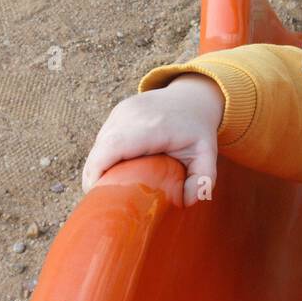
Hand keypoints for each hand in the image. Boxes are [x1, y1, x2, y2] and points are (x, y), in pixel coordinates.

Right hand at [81, 74, 225, 203]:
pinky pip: (102, 138)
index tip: (97, 193)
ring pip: (98, 144)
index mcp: (152, 126)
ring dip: (98, 166)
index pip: (114, 146)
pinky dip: (103, 156)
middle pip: (100, 148)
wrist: (192, 98)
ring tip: (109, 187)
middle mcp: (131, 115)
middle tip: (102, 199)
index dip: (98, 169)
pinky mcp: (117, 112)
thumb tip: (186, 202)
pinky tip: (113, 172)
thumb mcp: (207, 154)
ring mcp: (122, 111)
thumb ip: (203, 180)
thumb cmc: (197, 131)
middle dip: (94, 175)